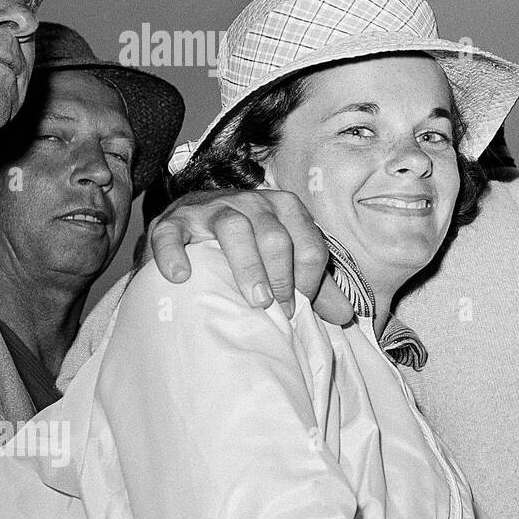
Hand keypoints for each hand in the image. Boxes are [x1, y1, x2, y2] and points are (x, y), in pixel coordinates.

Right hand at [148, 188, 351, 323]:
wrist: (193, 221)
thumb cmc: (249, 245)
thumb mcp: (284, 259)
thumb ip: (315, 285)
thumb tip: (346, 316)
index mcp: (285, 209)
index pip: (310, 244)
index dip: (309, 280)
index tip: (298, 307)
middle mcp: (252, 202)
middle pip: (275, 237)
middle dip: (281, 277)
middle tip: (276, 309)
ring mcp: (211, 208)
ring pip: (234, 228)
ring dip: (248, 267)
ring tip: (255, 300)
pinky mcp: (173, 221)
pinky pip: (173, 233)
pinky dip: (176, 254)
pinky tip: (182, 277)